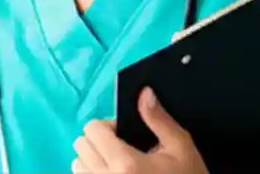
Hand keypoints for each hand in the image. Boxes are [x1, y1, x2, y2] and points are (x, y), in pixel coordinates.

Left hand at [71, 88, 207, 173]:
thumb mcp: (181, 148)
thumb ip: (158, 119)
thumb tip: (143, 92)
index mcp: (125, 164)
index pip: (93, 129)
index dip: (108, 126)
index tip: (124, 134)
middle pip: (81, 145)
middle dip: (98, 141)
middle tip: (121, 149)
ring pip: (77, 165)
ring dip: (92, 160)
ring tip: (116, 166)